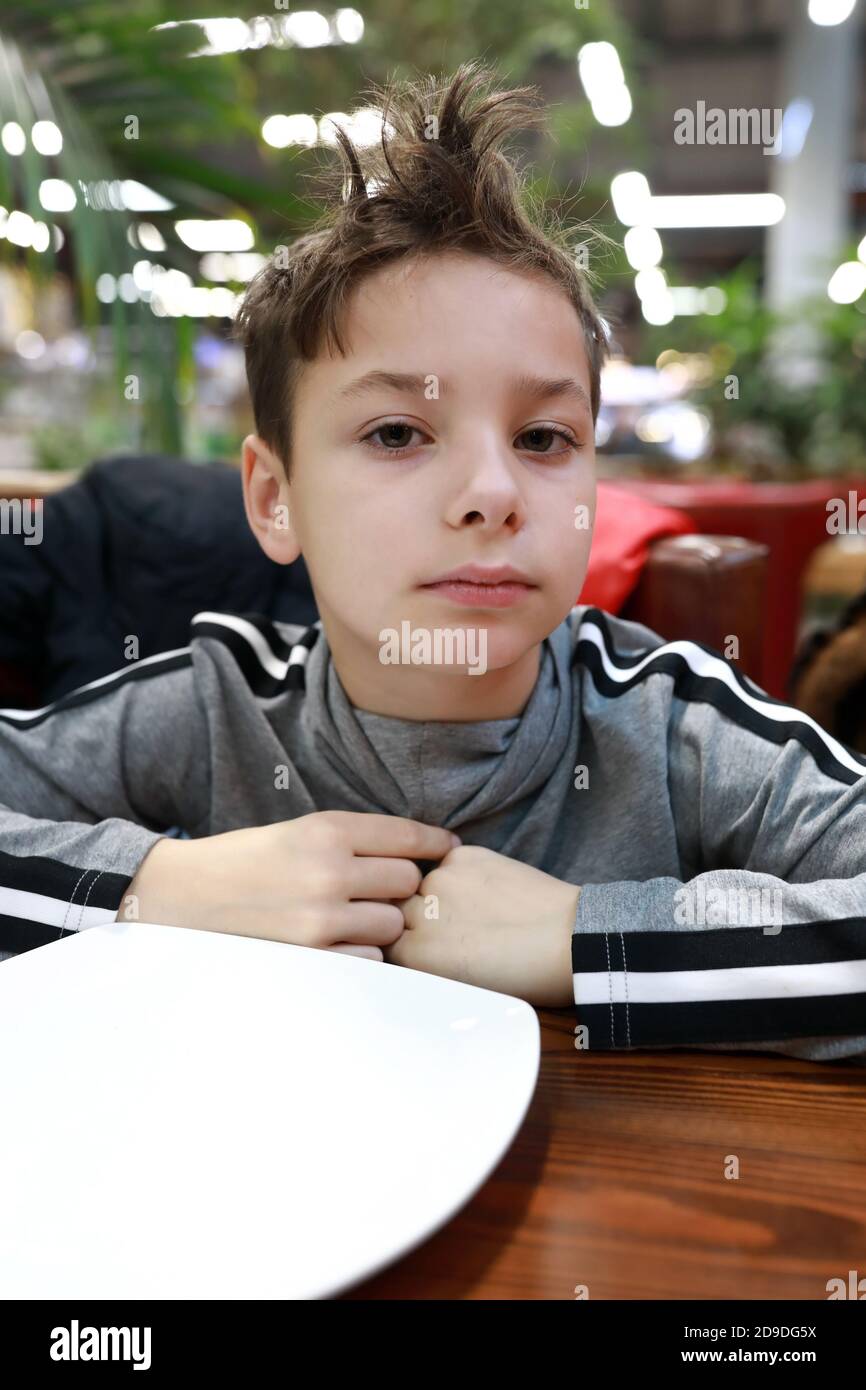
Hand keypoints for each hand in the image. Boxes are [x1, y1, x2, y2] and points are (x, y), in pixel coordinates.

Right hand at [121, 811, 459, 955]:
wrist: (183, 899)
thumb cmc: (244, 863)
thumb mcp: (296, 832)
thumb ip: (351, 841)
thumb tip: (414, 852)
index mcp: (326, 830)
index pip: (405, 836)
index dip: (433, 843)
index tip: (448, 848)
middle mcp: (329, 870)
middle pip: (408, 882)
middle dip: (402, 888)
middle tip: (385, 891)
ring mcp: (321, 918)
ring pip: (392, 924)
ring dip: (382, 924)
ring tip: (353, 920)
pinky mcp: (312, 957)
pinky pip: (370, 960)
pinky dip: (361, 955)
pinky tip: (339, 945)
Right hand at [384, 844, 580, 1006]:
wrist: (572, 941)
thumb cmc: (524, 976)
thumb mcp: (460, 986)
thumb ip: (423, 963)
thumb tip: (403, 943)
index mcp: (416, 955)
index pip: (382, 941)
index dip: (402, 944)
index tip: (422, 948)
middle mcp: (420, 913)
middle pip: (396, 909)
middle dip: (414, 918)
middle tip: (451, 931)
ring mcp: (442, 880)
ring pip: (420, 884)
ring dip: (436, 894)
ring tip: (472, 909)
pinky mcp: (465, 855)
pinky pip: (446, 862)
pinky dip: (459, 873)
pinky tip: (484, 889)